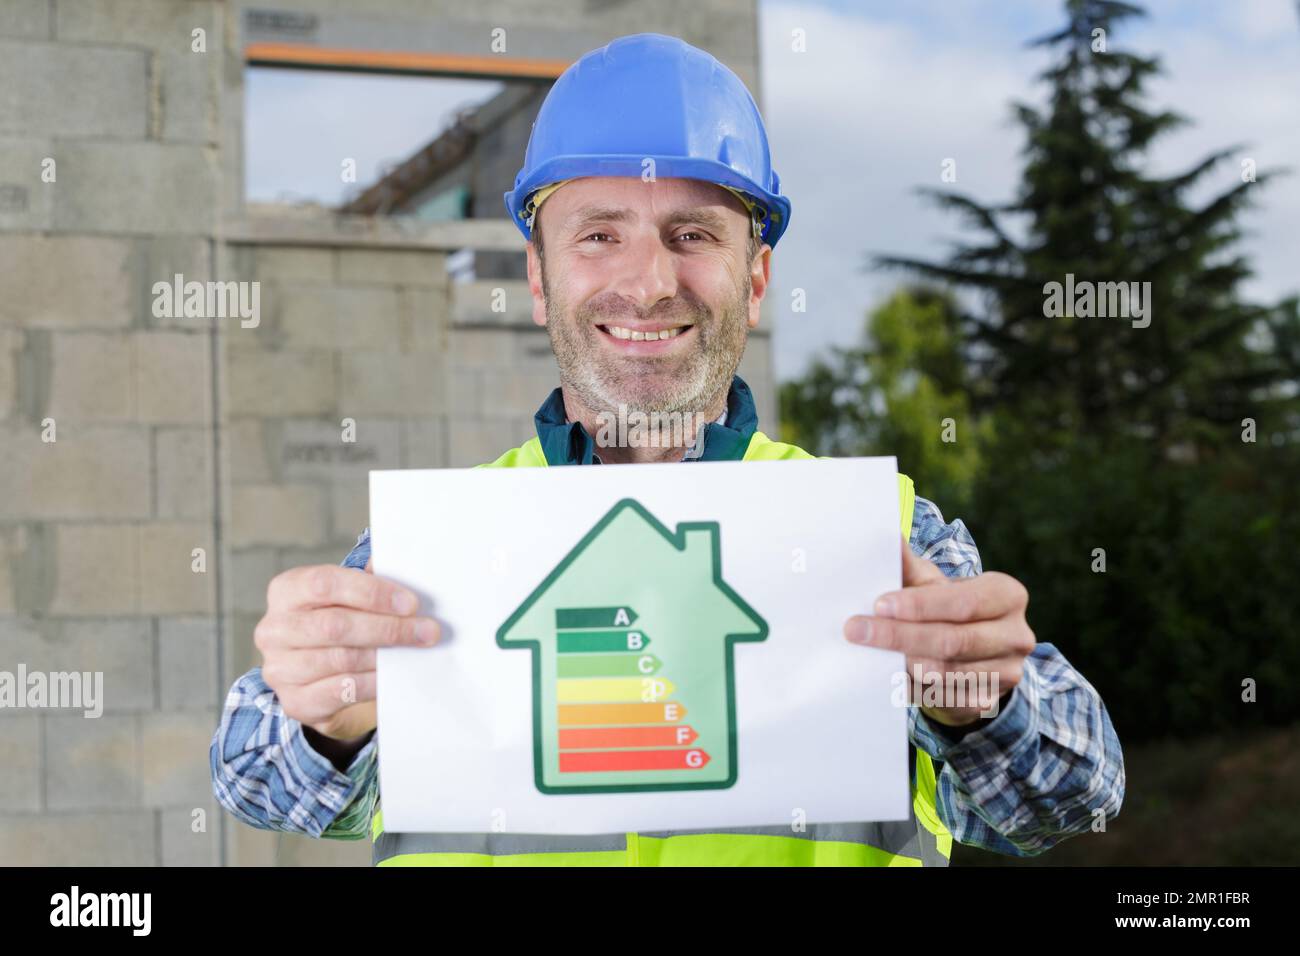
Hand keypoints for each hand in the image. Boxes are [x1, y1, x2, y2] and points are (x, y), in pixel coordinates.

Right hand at [255, 556, 440, 741]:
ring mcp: (280, 668)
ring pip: (341, 659)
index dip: (371, 592)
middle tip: (427, 631)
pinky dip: (372, 682)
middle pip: (335, 625)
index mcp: (286, 591)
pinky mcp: (295, 701)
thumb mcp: (348, 596)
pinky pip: (341, 691)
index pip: (325, 584)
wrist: (315, 675)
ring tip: (415, 651)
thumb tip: (408, 566)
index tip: (410, 603)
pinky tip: (393, 675)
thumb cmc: (337, 622)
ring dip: (385, 656)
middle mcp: (274, 629)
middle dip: (388, 628)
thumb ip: (371, 580)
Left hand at [844, 537, 1034, 726]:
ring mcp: (1006, 672)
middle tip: (856, 630)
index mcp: (1007, 595)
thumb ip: (911, 566)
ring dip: (901, 663)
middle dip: (899, 635)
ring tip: (866, 652)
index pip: (963, 602)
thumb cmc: (947, 607)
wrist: (970, 652)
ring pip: (946, 673)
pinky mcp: (987, 700)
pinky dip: (911, 687)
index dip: (920, 605)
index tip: (879, 604)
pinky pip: (943, 697)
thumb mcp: (934, 584)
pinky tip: (885, 675)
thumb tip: (885, 538)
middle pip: (953, 640)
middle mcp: (1016, 635)